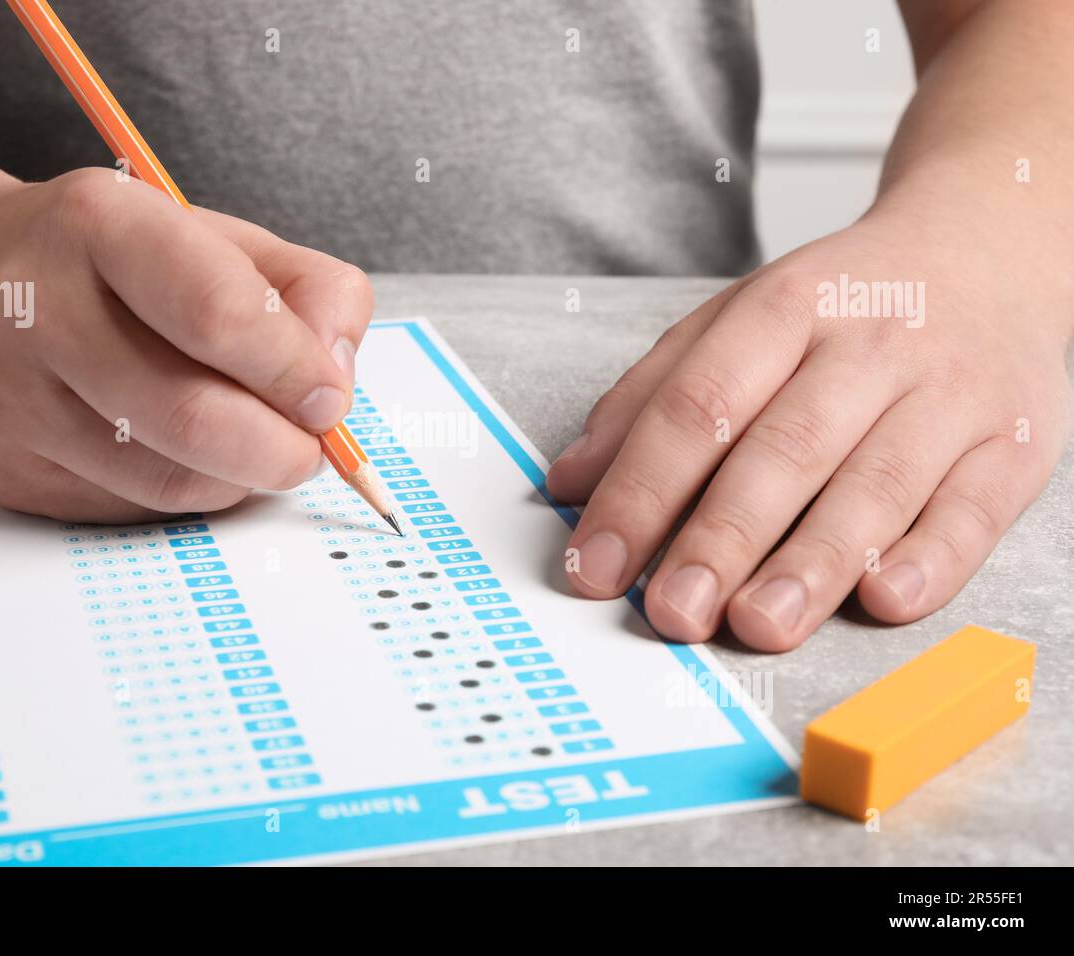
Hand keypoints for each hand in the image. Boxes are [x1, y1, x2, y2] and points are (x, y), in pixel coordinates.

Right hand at [0, 168, 372, 521]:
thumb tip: (336, 379)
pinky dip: (184, 493)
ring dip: (239, 480)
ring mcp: (8, 399)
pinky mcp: (1, 469)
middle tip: (308, 447)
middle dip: (283, 451)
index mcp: (98, 223)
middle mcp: (36, 308)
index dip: (295, 369)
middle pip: (197, 419)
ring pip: (169, 483)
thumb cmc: (102, 260)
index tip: (329, 398)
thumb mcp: (210, 234)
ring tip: (251, 445)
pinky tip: (182, 455)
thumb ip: (304, 289)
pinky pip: (130, 510)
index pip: (219, 313)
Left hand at [547, 205, 1072, 650]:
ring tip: (759, 624)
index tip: (596, 564)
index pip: (698, 405)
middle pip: (784, 449)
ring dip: (814, 562)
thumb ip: (651, 395)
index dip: (639, 491)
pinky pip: (974, 506)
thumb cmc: (841, 303)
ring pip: (876, 484)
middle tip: (673, 610)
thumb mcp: (737, 319)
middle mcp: (869, 345)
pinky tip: (883, 598)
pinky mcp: (1016, 439)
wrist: (985, 247)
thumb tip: (568, 480)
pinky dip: (932, 557)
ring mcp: (950, 391)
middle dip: (720, 537)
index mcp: (785, 308)